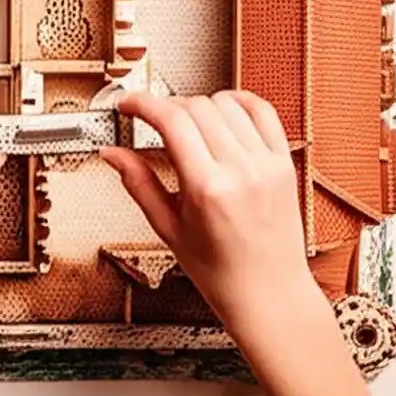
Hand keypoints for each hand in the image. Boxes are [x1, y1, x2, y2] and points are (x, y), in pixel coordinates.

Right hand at [100, 91, 314, 326]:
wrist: (268, 292)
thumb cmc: (221, 271)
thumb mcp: (168, 229)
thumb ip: (138, 183)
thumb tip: (112, 155)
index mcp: (207, 189)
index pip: (171, 121)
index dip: (143, 103)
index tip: (129, 104)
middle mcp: (241, 171)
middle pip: (196, 107)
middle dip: (166, 106)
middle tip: (151, 119)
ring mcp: (266, 164)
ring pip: (226, 104)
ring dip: (199, 104)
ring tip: (186, 123)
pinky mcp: (283, 163)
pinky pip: (262, 112)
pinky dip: (238, 102)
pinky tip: (222, 111)